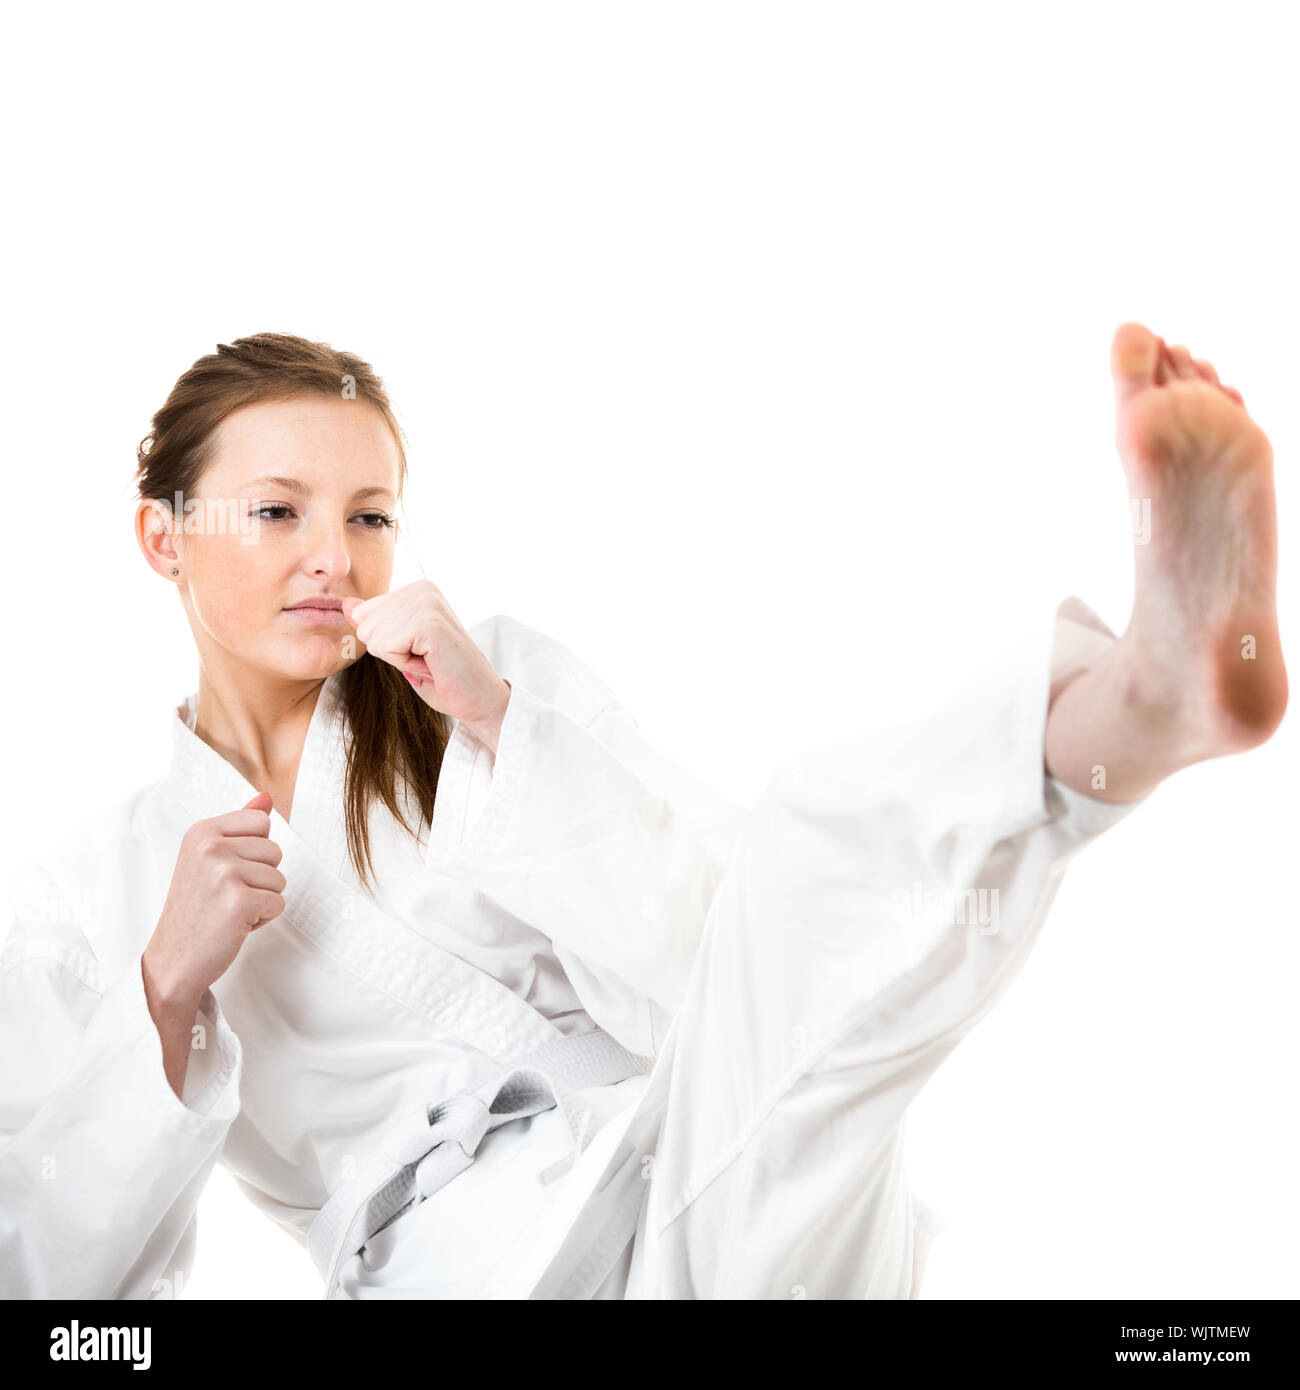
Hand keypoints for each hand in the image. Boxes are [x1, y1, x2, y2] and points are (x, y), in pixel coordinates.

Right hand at [144, 791, 285, 1005]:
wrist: (172, 960)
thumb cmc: (195, 909)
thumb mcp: (208, 859)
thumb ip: (239, 826)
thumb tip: (266, 797)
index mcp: (201, 831)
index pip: (261, 822)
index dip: (253, 853)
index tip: (225, 872)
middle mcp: (209, 847)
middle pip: (275, 851)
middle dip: (259, 878)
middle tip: (225, 897)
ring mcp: (223, 873)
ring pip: (279, 878)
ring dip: (261, 899)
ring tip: (228, 911)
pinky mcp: (239, 902)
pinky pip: (278, 903)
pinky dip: (262, 919)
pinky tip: (234, 925)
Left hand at [341, 581, 511, 750]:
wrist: (479, 698)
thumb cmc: (443, 676)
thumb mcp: (400, 647)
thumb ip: (375, 623)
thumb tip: (346, 603)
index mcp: (417, 589)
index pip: (363, 613)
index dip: (386, 643)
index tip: (419, 650)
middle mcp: (422, 588)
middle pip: (364, 626)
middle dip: (390, 652)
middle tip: (426, 659)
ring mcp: (426, 602)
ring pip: (372, 638)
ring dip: (399, 660)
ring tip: (430, 661)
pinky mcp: (428, 622)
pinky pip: (386, 647)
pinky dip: (405, 665)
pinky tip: (432, 664)